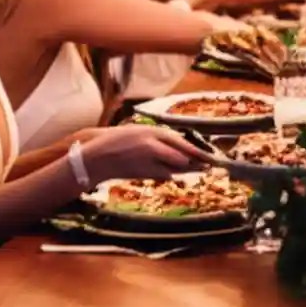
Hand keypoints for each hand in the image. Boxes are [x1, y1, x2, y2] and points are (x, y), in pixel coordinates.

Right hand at [79, 125, 211, 183]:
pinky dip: (170, 173)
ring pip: (173, 169)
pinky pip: (163, 175)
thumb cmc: (118, 140)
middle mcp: (151, 146)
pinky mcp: (143, 174)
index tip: (209, 156)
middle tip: (206, 164)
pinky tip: (174, 172)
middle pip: (180, 158)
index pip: (180, 142)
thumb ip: (159, 138)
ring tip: (195, 168)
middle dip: (194, 162)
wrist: (96, 156)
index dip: (196, 150)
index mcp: (151, 132)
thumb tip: (181, 147)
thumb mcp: (140, 131)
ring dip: (184, 169)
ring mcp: (146, 162)